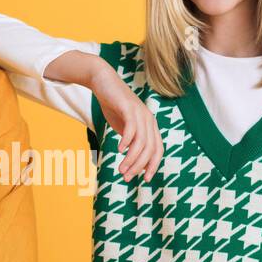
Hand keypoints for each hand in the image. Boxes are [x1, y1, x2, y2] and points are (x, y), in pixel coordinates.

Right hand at [90, 64, 162, 182]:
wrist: (104, 83)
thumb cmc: (114, 106)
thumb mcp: (124, 127)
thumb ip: (131, 142)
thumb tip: (132, 162)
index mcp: (150, 126)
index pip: (157, 150)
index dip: (153, 166)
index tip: (144, 179)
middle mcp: (149, 120)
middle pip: (150, 149)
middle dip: (139, 166)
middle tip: (126, 177)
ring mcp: (140, 113)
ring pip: (141, 142)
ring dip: (131, 158)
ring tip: (121, 169)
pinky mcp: (129, 108)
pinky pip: (132, 129)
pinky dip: (126, 141)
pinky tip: (119, 150)